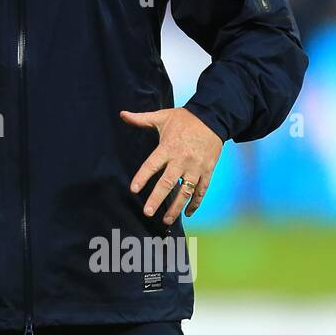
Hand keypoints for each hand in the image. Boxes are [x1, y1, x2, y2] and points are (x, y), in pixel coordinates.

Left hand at [120, 107, 223, 224]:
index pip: (152, 165)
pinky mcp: (207, 171)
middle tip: (148, 212)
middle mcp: (182, 160)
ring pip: (185, 191)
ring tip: (166, 220)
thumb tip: (122, 114)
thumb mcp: (162, 116)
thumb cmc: (185, 119)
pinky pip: (201, 190)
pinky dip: (196, 203)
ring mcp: (196, 167)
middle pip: (168, 182)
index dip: (142, 177)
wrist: (214, 118)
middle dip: (157, 199)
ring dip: (176, 207)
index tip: (134, 189)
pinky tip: (188, 213)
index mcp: (168, 147)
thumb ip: (141, 119)